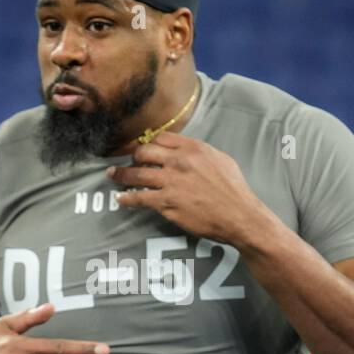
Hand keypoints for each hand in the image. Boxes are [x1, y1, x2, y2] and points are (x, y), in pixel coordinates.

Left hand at [108, 131, 270, 244]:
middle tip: (131, 163)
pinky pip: (139, 197)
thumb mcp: (220, 159)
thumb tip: (185, 151)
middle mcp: (179, 162)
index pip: (161, 137)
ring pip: (137, 174)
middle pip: (144, 152)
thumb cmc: (234, 190)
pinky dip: (127, 198)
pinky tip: (121, 198)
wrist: (239, 216)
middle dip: (134, 157)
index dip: (150, 143)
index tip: (145, 149)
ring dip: (121, 175)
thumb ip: (199, 153)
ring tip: (113, 176)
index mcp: (193, 148)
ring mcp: (171, 183)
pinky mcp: (166, 203)